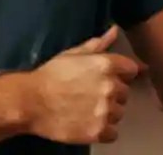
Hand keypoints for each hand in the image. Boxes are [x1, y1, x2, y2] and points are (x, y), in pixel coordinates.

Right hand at [23, 25, 144, 143]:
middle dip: (112, 94)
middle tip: (91, 95)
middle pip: (125, 93)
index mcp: (106, 65)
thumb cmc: (50, 75)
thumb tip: (115, 30)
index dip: (120, 74)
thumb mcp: (73, 54)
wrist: (31, 102)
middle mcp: (110, 87)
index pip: (131, 70)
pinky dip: (104, 131)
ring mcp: (106, 111)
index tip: (107, 78)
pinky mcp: (99, 131)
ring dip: (108, 113)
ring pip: (119, 113)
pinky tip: (89, 124)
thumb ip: (98, 44)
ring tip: (88, 110)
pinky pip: (113, 133)